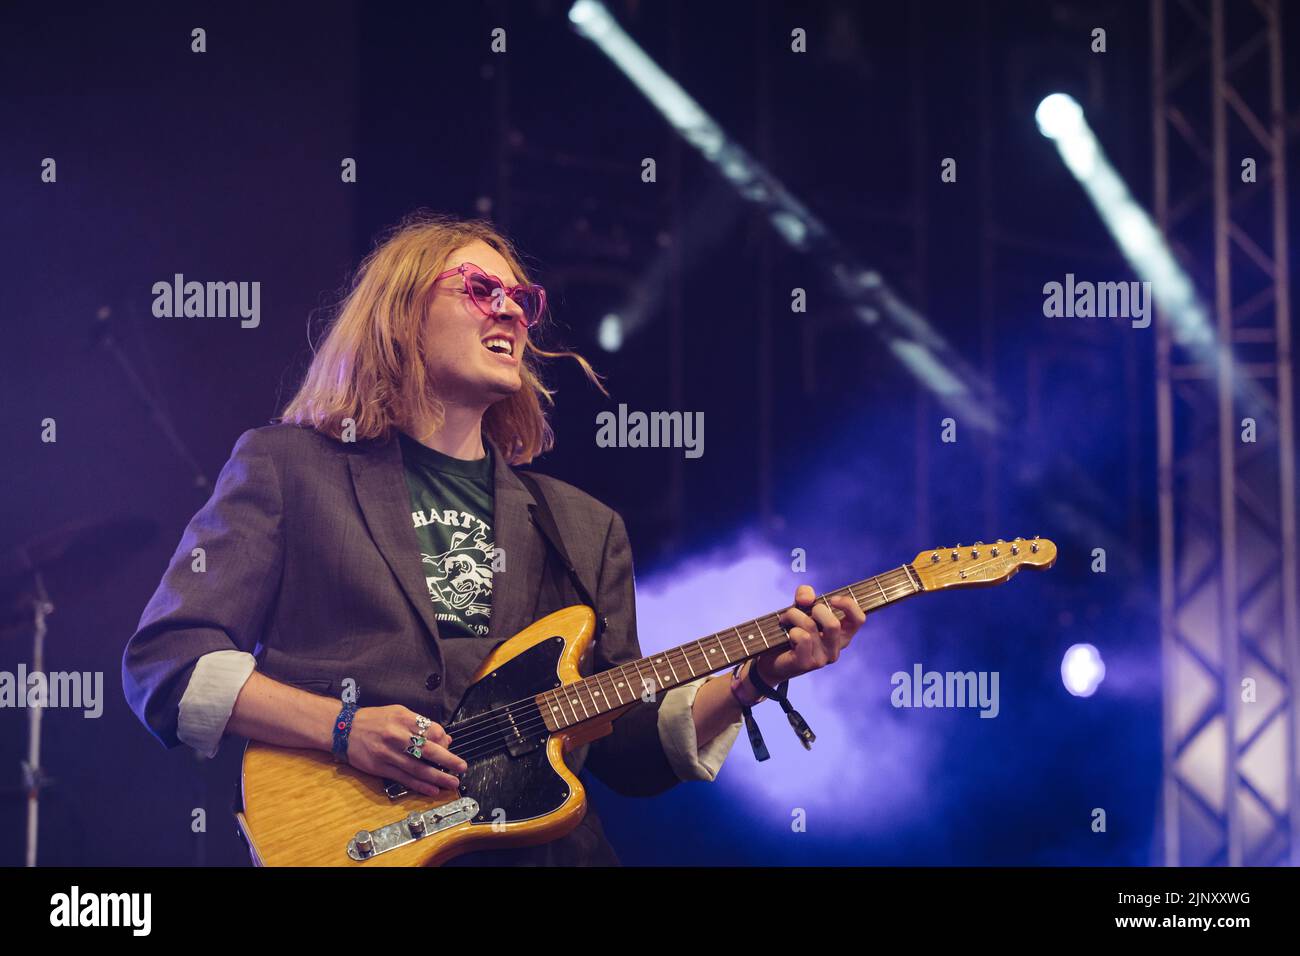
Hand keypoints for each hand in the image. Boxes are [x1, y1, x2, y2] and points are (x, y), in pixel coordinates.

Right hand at [346, 705, 466, 796]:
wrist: (343, 729)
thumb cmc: (373, 720)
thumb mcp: (398, 713)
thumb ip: (420, 725)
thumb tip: (442, 738)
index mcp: (403, 719)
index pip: (431, 730)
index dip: (443, 739)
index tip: (449, 745)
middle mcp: (396, 736)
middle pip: (427, 750)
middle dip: (448, 760)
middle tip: (461, 767)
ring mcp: (388, 754)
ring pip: (418, 768)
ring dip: (437, 777)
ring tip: (452, 782)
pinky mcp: (381, 768)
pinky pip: (404, 778)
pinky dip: (420, 785)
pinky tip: (432, 789)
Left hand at [752, 584, 865, 685]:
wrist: (772, 659)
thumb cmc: (792, 630)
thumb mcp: (800, 608)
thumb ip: (805, 595)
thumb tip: (806, 599)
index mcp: (842, 634)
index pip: (859, 619)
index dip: (849, 605)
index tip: (832, 599)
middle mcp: (835, 648)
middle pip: (833, 624)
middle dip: (815, 610)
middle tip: (802, 610)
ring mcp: (822, 658)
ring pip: (811, 627)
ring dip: (794, 615)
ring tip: (786, 618)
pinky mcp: (807, 664)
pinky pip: (802, 638)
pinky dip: (791, 630)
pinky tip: (787, 635)